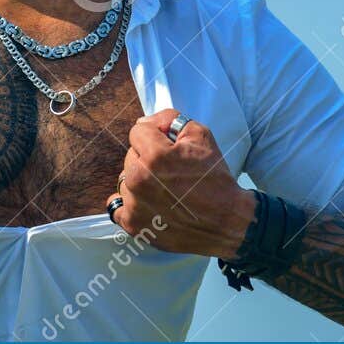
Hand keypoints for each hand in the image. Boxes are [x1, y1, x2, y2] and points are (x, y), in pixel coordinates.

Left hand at [108, 108, 256, 259]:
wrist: (225, 221)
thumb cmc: (215, 179)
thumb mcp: (201, 135)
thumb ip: (171, 119)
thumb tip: (146, 121)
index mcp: (155, 156)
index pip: (138, 131)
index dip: (155, 134)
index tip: (169, 145)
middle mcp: (140, 180)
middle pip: (131, 154)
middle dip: (147, 156)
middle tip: (170, 168)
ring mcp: (134, 204)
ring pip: (125, 179)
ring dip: (140, 179)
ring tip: (163, 187)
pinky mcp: (133, 224)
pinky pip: (117, 205)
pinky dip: (130, 202)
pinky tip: (147, 201)